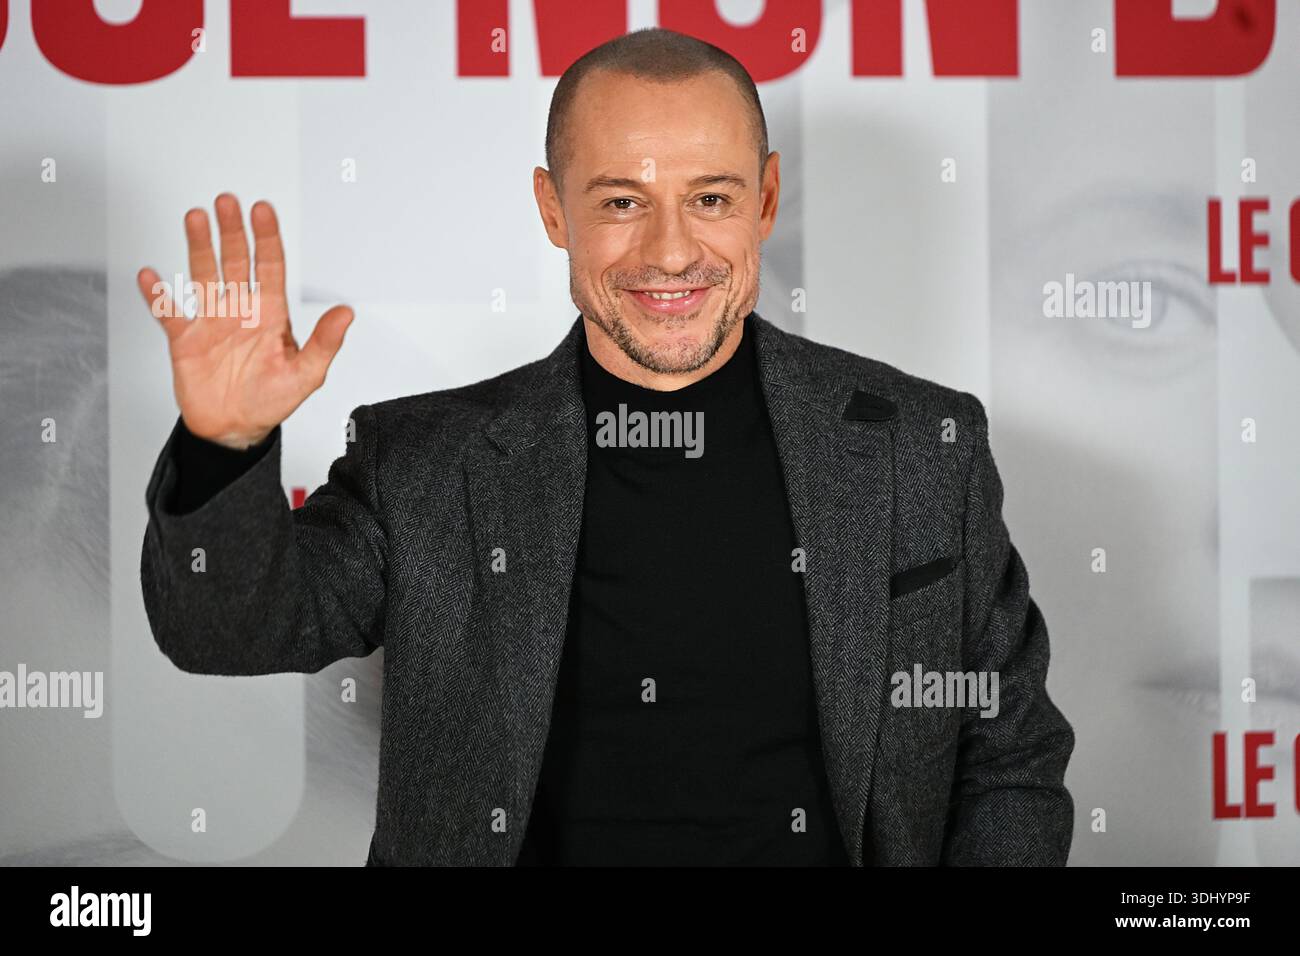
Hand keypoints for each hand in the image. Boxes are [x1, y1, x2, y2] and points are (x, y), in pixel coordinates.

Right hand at [137, 193, 353, 448]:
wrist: (235, 429)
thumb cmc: (272, 400)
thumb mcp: (307, 375)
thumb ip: (325, 342)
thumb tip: (347, 313)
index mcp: (271, 314)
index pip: (270, 266)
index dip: (267, 238)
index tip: (263, 211)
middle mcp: (240, 310)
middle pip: (236, 261)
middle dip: (232, 231)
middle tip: (228, 203)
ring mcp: (211, 321)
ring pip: (203, 274)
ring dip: (199, 247)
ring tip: (196, 218)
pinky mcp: (185, 339)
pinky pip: (168, 312)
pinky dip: (157, 294)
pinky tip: (150, 276)